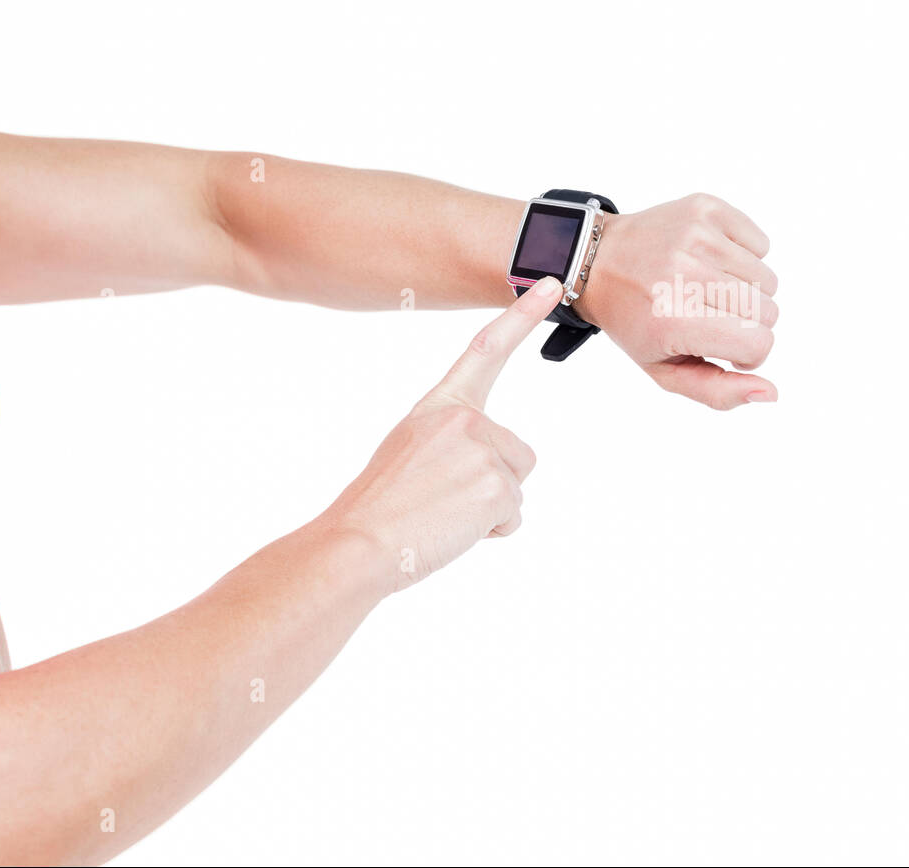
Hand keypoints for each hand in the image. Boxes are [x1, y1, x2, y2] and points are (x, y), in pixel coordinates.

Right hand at [321, 278, 558, 592]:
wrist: (359, 541)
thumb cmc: (378, 507)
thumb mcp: (409, 454)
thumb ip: (452, 444)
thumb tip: (492, 471)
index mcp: (439, 406)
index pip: (485, 352)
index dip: (520, 316)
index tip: (551, 284)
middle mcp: (464, 419)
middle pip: (517, 453)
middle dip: (493, 483)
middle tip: (440, 499)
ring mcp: (482, 449)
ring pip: (515, 486)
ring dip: (488, 509)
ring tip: (440, 514)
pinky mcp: (497, 485)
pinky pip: (512, 515)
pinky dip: (488, 531)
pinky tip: (450, 529)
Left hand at [577, 193, 778, 409]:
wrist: (598, 262)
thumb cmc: (634, 321)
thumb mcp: (663, 369)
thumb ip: (716, 391)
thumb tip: (771, 394)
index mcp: (671, 321)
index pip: (757, 342)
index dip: (749, 352)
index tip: (725, 347)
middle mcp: (683, 275)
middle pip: (767, 310)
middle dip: (747, 322)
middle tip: (710, 316)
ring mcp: (694, 237)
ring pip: (767, 279)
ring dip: (745, 290)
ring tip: (705, 289)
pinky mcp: (705, 209)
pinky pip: (760, 244)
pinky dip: (744, 258)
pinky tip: (707, 262)